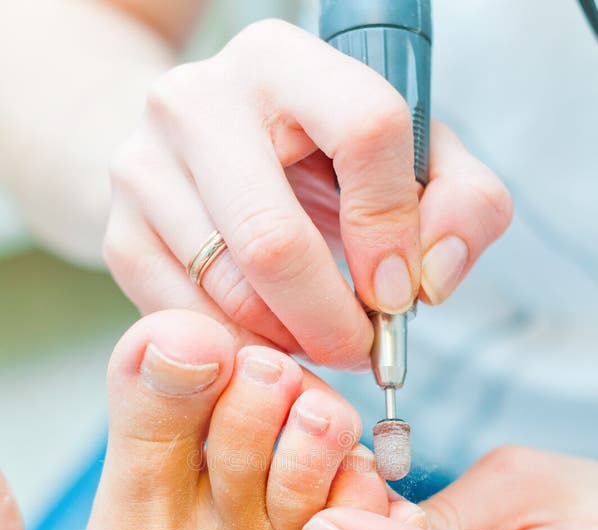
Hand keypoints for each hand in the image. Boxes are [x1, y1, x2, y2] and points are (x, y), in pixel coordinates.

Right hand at [104, 19, 511, 367]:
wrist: (199, 160)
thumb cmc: (316, 163)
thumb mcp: (405, 161)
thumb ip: (460, 204)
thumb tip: (434, 277)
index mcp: (285, 61)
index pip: (365, 130)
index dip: (392, 228)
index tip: (399, 293)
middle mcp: (197, 101)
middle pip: (273, 240)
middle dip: (332, 321)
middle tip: (360, 350)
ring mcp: (144, 169)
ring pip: (229, 293)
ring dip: (290, 341)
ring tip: (317, 337)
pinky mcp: (120, 236)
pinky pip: (190, 326)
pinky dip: (244, 353)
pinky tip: (271, 342)